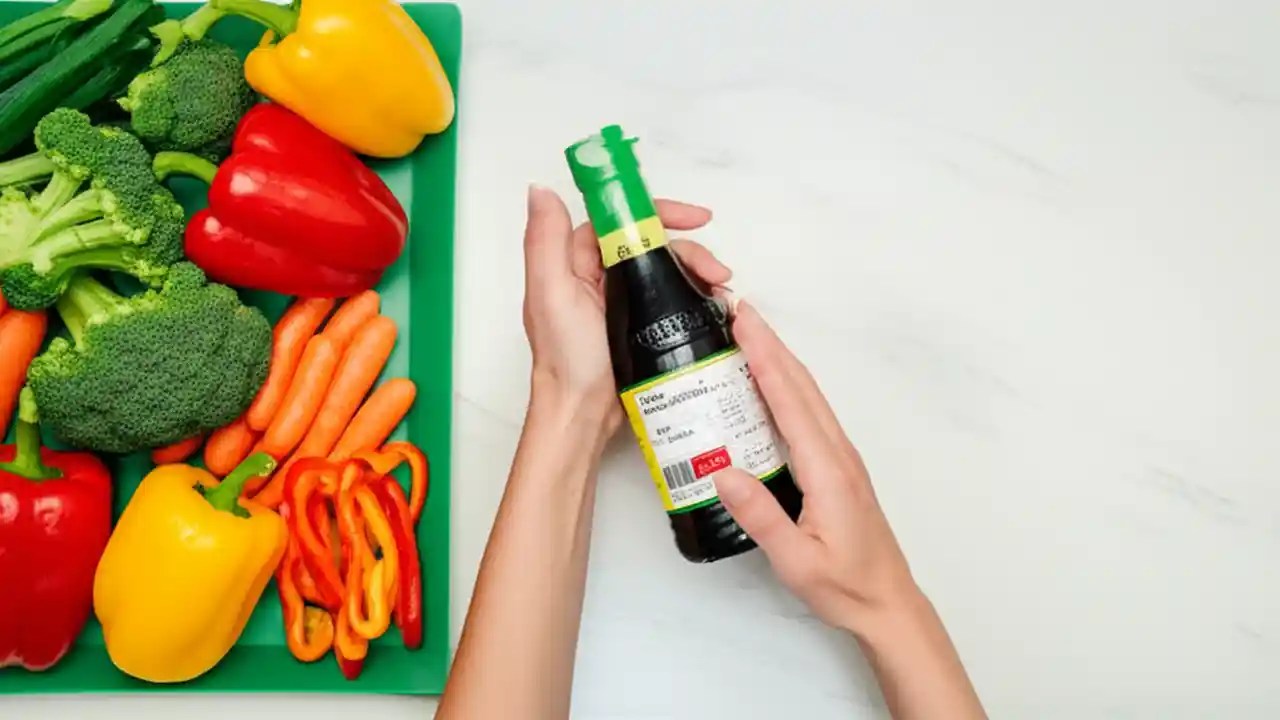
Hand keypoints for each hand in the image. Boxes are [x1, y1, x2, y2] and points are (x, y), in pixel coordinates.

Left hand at [521, 185, 729, 425]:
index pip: (622, 221)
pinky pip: (671, 300)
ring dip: (698, 274)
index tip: (696, 219)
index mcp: (574, 261)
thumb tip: (542, 190)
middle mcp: (597, 277)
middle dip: (689, 250)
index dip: (661, 214)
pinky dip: (695, 299)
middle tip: (718, 271)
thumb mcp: (551, 292)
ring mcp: (621, 303)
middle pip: (652, 245)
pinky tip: (715, 309)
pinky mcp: (639, 327)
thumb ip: (546, 240)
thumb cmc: (566, 359)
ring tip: (722, 294)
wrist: (582, 416)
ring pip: (665, 272)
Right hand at [713, 302, 918, 633]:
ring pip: (809, 395)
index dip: (765, 357)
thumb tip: (723, 473)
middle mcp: (837, 454)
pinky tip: (770, 384)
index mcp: (827, 470)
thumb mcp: (796, 561)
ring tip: (749, 334)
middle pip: (802, 385)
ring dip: (780, 360)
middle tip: (737, 310)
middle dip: (770, 344)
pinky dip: (788, 385)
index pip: (790, 401)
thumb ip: (761, 517)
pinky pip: (810, 412)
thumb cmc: (845, 586)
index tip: (743, 322)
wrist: (889, 604)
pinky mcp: (838, 467)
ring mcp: (841, 457)